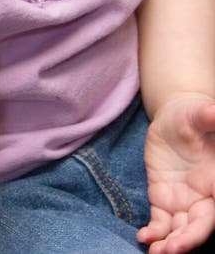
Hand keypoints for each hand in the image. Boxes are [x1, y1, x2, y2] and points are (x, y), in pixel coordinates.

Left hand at [137, 94, 214, 252]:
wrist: (175, 116)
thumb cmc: (193, 114)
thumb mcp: (201, 113)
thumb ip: (209, 115)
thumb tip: (214, 112)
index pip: (213, 211)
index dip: (203, 226)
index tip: (192, 232)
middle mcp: (203, 197)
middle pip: (198, 226)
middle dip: (186, 240)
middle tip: (170, 250)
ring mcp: (183, 200)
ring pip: (179, 229)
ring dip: (169, 244)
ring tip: (155, 252)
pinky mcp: (162, 198)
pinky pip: (160, 221)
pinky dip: (154, 232)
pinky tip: (144, 238)